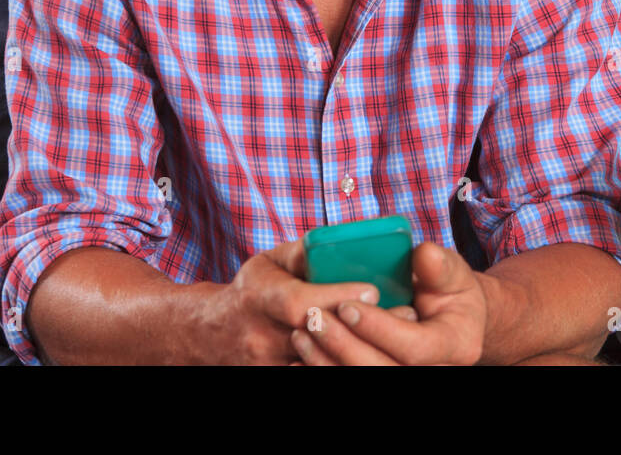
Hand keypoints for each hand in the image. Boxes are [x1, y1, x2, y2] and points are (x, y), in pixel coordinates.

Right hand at [205, 237, 381, 363]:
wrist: (213, 334)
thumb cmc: (253, 289)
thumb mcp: (271, 261)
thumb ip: (307, 252)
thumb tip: (348, 242)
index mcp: (259, 297)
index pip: (298, 303)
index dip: (336, 297)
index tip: (372, 290)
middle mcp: (260, 336)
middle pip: (317, 337)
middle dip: (364, 326)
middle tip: (407, 314)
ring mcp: (267, 365)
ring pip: (321, 362)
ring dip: (360, 349)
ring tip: (397, 336)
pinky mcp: (275, 378)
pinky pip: (316, 371)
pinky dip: (342, 362)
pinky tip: (369, 351)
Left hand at [290, 241, 486, 364]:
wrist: (452, 318)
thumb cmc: (448, 290)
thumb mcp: (450, 272)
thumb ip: (437, 264)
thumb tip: (423, 255)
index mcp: (456, 344)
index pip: (415, 348)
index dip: (379, 329)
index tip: (347, 305)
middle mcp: (437, 370)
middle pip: (384, 371)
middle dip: (345, 346)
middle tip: (314, 318)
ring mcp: (413, 378)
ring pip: (364, 380)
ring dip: (328, 362)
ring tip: (302, 334)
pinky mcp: (385, 376)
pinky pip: (352, 381)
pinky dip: (325, 370)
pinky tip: (299, 360)